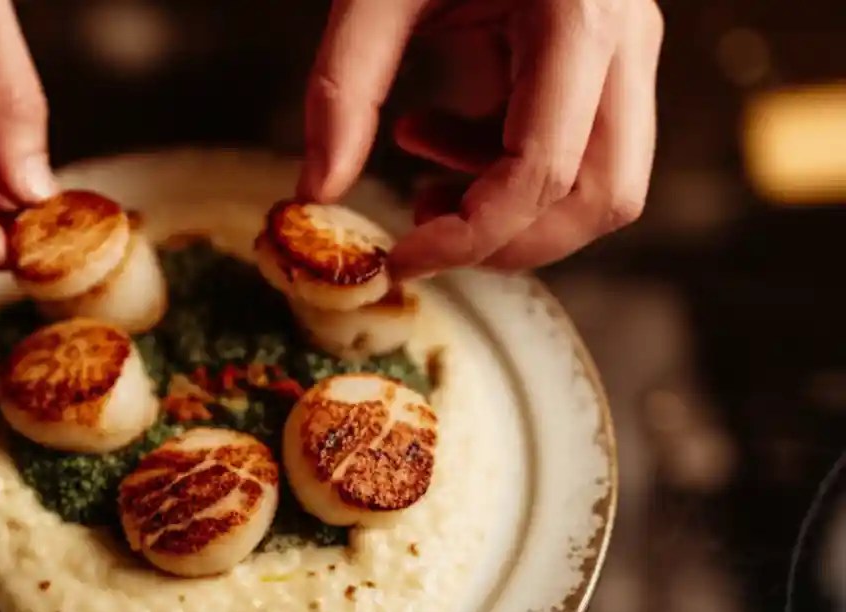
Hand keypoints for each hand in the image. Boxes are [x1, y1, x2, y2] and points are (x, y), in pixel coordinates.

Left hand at [299, 0, 663, 275]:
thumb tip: (318, 189)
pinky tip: (432, 136)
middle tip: (421, 235)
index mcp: (576, 18)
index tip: (402, 256)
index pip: (544, 171)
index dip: (473, 235)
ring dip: (512, 211)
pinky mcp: (604, 60)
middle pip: (602, 197)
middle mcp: (624, 40)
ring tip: (422, 181)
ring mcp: (626, 51)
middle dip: (510, 242)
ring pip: (604, 185)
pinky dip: (504, 171)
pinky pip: (577, 152)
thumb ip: (343, 85)